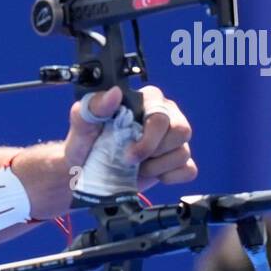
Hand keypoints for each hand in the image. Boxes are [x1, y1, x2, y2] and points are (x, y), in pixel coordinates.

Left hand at [62, 85, 195, 190]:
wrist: (85, 172)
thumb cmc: (85, 143)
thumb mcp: (82, 124)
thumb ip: (94, 107)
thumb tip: (114, 93)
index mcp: (146, 101)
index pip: (162, 115)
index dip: (148, 138)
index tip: (127, 152)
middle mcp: (165, 116)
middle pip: (181, 131)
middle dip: (153, 151)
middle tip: (130, 160)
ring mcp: (173, 140)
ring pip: (183, 153)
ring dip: (157, 167)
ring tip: (137, 167)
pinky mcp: (176, 162)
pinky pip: (189, 170)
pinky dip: (170, 177)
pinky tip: (151, 174)